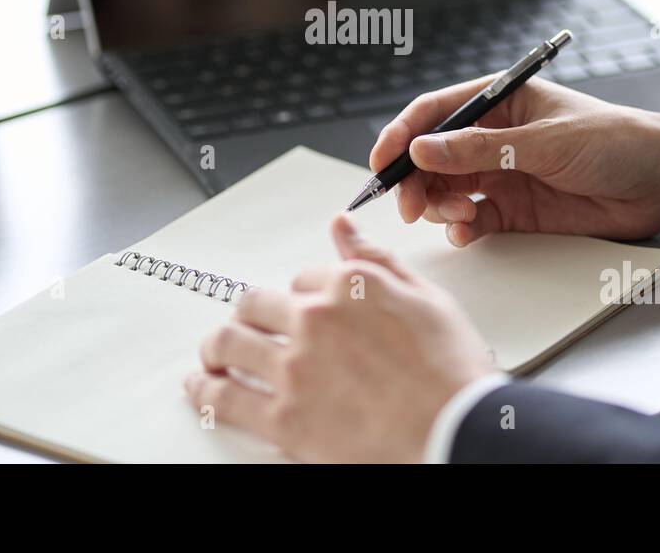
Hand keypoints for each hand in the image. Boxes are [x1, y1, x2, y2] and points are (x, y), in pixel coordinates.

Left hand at [184, 215, 494, 462]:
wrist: (459, 433)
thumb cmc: (453, 373)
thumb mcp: (426, 299)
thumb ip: (378, 260)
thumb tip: (343, 227)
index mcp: (349, 285)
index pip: (305, 276)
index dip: (304, 293)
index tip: (304, 307)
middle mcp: (315, 320)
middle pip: (255, 304)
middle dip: (248, 313)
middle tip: (245, 324)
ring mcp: (295, 370)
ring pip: (229, 344)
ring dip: (215, 346)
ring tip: (212, 353)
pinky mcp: (284, 418)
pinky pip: (225, 398)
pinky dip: (204, 390)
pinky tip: (200, 387)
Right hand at [371, 75, 659, 243]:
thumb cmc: (614, 141)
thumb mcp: (544, 141)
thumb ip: (480, 149)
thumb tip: (422, 149)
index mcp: (499, 101)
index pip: (434, 112)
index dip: (401, 135)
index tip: (381, 161)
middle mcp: (492, 137)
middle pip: (431, 156)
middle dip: (415, 180)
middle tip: (410, 205)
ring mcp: (502, 174)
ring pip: (446, 190)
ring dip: (439, 204)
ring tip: (457, 215)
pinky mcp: (514, 211)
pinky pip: (471, 219)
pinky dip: (460, 227)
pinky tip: (467, 230)